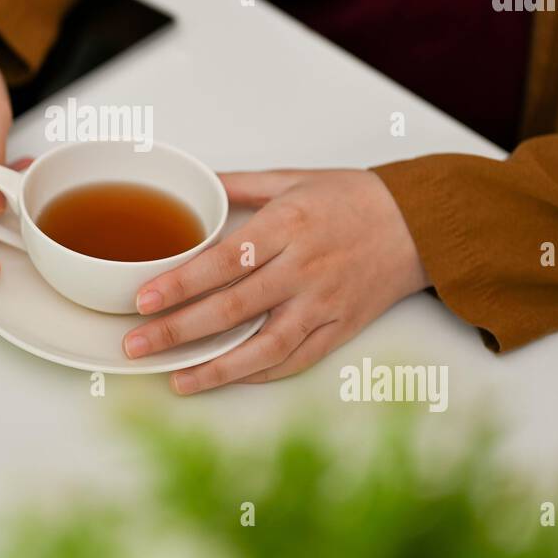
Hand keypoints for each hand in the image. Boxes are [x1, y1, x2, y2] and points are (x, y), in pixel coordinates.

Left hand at [122, 169, 428, 394]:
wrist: (420, 225)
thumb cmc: (353, 199)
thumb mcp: (292, 178)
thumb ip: (238, 185)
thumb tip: (193, 183)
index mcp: (288, 225)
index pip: (225, 261)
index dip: (181, 283)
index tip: (144, 298)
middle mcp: (304, 268)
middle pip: (234, 308)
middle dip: (179, 330)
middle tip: (137, 344)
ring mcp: (323, 304)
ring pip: (264, 347)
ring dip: (216, 368)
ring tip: (176, 379)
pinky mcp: (340, 329)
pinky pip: (295, 360)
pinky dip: (259, 374)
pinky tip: (225, 378)